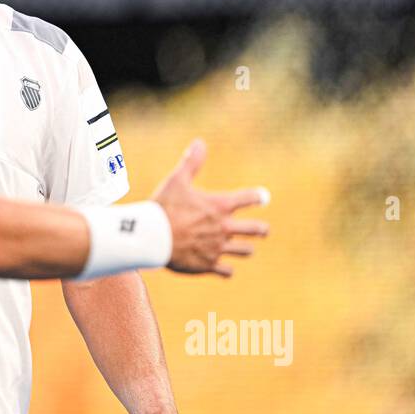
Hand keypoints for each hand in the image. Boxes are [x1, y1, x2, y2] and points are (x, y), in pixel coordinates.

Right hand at [152, 139, 268, 276]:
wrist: (151, 238)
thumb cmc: (164, 207)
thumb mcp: (177, 180)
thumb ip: (191, 162)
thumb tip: (199, 142)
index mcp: (220, 206)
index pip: (250, 198)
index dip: (258, 197)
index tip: (263, 197)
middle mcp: (225, 228)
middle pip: (257, 230)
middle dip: (261, 229)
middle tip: (263, 230)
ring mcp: (218, 248)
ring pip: (245, 251)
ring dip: (245, 249)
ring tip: (245, 248)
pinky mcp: (208, 265)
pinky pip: (226, 271)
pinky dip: (226, 269)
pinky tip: (224, 268)